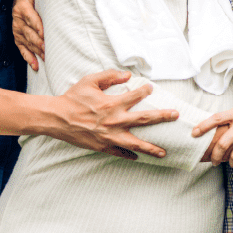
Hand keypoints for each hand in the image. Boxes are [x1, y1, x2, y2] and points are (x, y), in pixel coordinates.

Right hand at [12, 0, 44, 69]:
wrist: (18, 1)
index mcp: (22, 8)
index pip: (30, 18)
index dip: (36, 26)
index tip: (44, 33)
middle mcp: (18, 21)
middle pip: (29, 34)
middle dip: (38, 42)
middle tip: (48, 50)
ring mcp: (18, 32)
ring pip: (28, 43)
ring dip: (37, 52)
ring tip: (47, 59)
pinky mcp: (19, 39)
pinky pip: (23, 50)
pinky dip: (29, 58)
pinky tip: (36, 66)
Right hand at [48, 69, 178, 159]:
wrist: (57, 118)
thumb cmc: (73, 98)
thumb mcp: (90, 81)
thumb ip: (110, 76)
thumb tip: (128, 75)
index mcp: (112, 104)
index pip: (135, 96)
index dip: (145, 91)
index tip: (152, 88)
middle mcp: (114, 121)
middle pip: (143, 120)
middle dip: (162, 117)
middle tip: (175, 116)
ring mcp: (109, 136)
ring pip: (135, 144)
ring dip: (151, 148)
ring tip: (164, 152)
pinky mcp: (102, 146)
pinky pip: (119, 153)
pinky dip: (130, 155)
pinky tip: (139, 156)